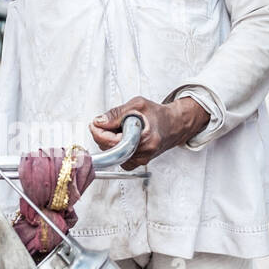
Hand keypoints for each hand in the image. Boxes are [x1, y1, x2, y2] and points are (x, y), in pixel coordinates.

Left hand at [88, 95, 210, 169]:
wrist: (173, 125)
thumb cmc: (158, 115)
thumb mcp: (137, 105)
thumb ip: (116, 114)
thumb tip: (99, 122)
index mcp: (145, 140)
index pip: (112, 142)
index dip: (98, 132)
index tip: (94, 124)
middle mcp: (144, 154)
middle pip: (110, 149)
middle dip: (104, 135)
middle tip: (109, 122)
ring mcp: (141, 160)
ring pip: (113, 155)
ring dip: (110, 141)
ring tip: (120, 129)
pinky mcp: (138, 163)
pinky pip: (119, 158)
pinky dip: (116, 147)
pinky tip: (123, 138)